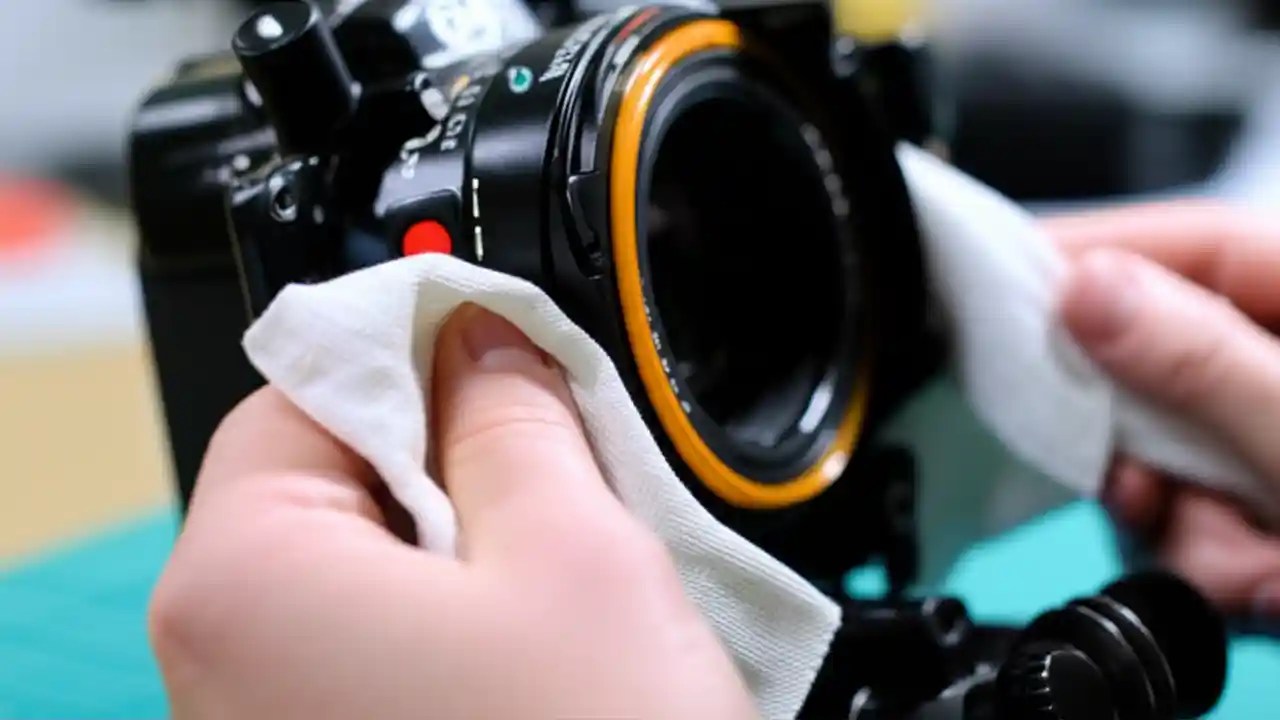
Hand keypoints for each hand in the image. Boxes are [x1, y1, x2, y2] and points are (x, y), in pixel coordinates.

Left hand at [148, 305, 755, 718]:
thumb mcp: (576, 549)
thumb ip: (513, 413)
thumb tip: (480, 338)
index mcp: (244, 580)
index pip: (309, 385)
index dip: (420, 350)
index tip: (508, 347)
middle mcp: (228, 663)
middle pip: (340, 479)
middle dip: (465, 458)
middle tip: (573, 473)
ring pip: (379, 568)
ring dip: (485, 544)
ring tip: (580, 576)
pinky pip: (392, 650)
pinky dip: (475, 624)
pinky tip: (557, 652)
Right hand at [1049, 202, 1279, 618]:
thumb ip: (1203, 364)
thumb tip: (1086, 291)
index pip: (1177, 245)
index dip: (1076, 259)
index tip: (989, 290)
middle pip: (1149, 359)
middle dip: (1143, 444)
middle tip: (1150, 489)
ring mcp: (1275, 424)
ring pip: (1161, 448)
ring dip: (1186, 522)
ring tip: (1257, 562)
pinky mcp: (1265, 489)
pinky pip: (1189, 507)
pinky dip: (1211, 557)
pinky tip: (1265, 577)